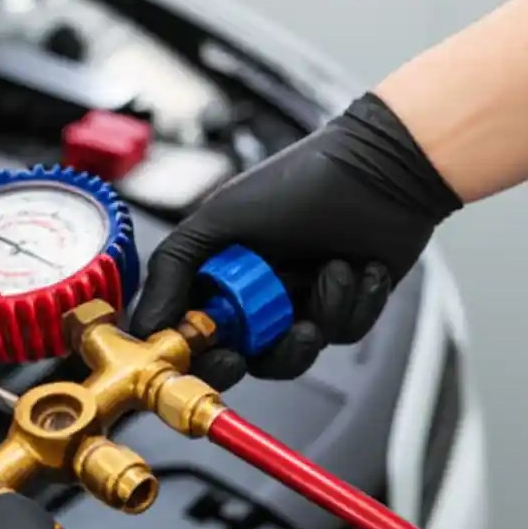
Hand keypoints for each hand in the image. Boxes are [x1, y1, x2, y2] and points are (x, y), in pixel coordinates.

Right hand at [129, 93, 461, 390]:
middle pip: (244, 360)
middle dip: (271, 349)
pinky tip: (361, 266)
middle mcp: (250, 298)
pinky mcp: (341, 310)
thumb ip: (171, 271)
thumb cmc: (299, 181)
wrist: (384, 167)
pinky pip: (342, 334)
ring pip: (296, 354)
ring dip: (322, 316)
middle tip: (289, 330)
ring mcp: (295, 306)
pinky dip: (355, 302)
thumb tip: (143, 327)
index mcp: (212, 278)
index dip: (200, 359)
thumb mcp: (218, 220)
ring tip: (335, 271)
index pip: (188, 338)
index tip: (221, 355)